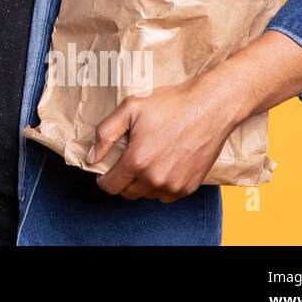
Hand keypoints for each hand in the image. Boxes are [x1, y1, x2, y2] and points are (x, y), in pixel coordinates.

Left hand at [88, 74, 241, 202]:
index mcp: (137, 161)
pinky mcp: (189, 187)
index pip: (110, 186)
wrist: (209, 108)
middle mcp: (155, 179)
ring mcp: (174, 185)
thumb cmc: (170, 105)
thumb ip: (105, 134)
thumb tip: (92, 157)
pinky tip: (163, 165)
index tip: (106, 169)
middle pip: (127, 193)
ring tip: (148, 159)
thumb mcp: (130, 108)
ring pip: (147, 195)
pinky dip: (160, 185)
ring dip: (142, 183)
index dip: (103, 178)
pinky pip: (166, 196)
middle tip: (127, 161)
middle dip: (122, 180)